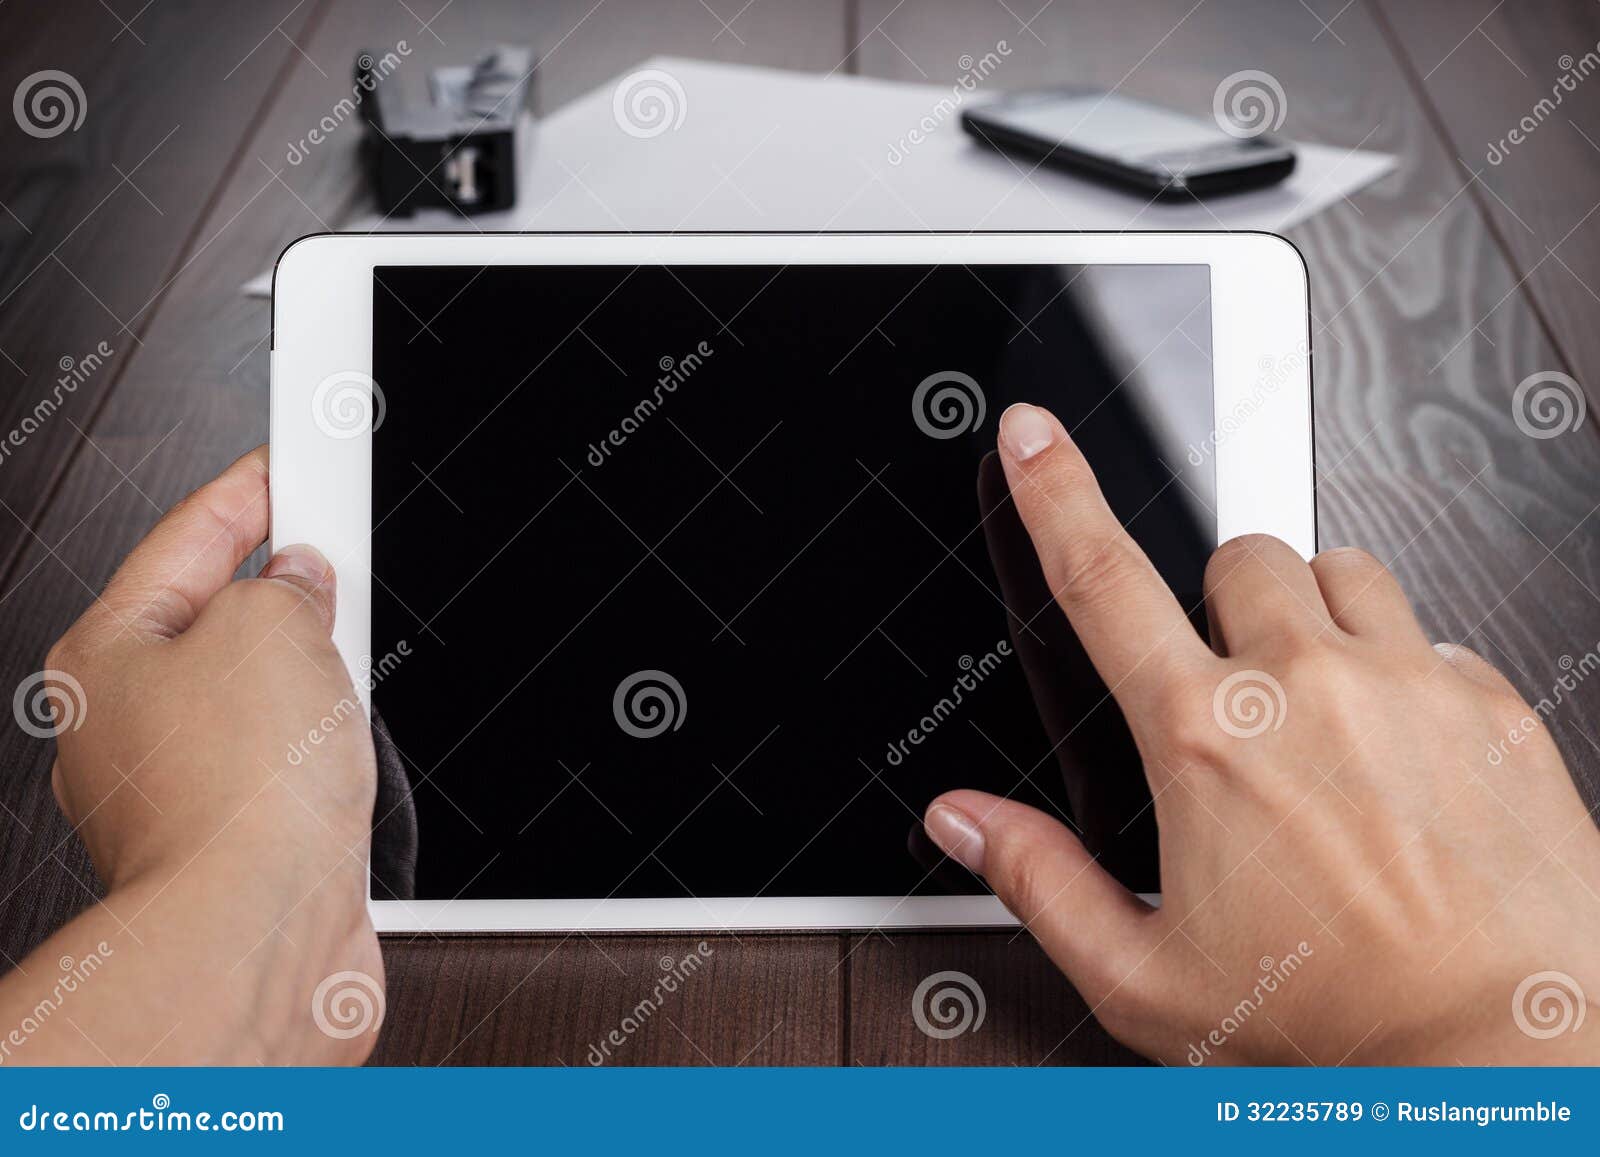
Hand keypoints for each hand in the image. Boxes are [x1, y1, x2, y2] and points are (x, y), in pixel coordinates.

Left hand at [0, 447, 380, 1064]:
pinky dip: (324, 741)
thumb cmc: (239, 801)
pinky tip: (350, 744)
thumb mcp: (276, 628)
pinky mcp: (237, 838)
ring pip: (260, 694)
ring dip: (313, 674)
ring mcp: (180, 787)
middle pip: (220, 617)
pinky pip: (288, 759)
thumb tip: (303, 582)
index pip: (189, 535)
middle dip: (287, 587)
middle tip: (338, 549)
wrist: (261, 933)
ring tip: (349, 667)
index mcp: (107, 653)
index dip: (255, 486)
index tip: (294, 456)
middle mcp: (128, 724)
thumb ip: (290, 582)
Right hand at [924, 403, 1599, 1064]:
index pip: (1102, 580)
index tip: (1036, 436)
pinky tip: (1400, 758)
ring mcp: (1405, 681)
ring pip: (1337, 570)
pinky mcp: (1487, 699)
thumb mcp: (1148, 978)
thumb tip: (963, 822)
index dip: (1056, 492)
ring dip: (1312, 620)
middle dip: (1220, 605)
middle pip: (1237, 555)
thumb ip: (1040, 881)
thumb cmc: (1335, 1025)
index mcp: (1203, 741)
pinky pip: (1427, 631)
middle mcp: (1305, 686)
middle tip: (1234, 694)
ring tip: (1320, 712)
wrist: (1507, 1059)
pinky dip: (1399, 672)